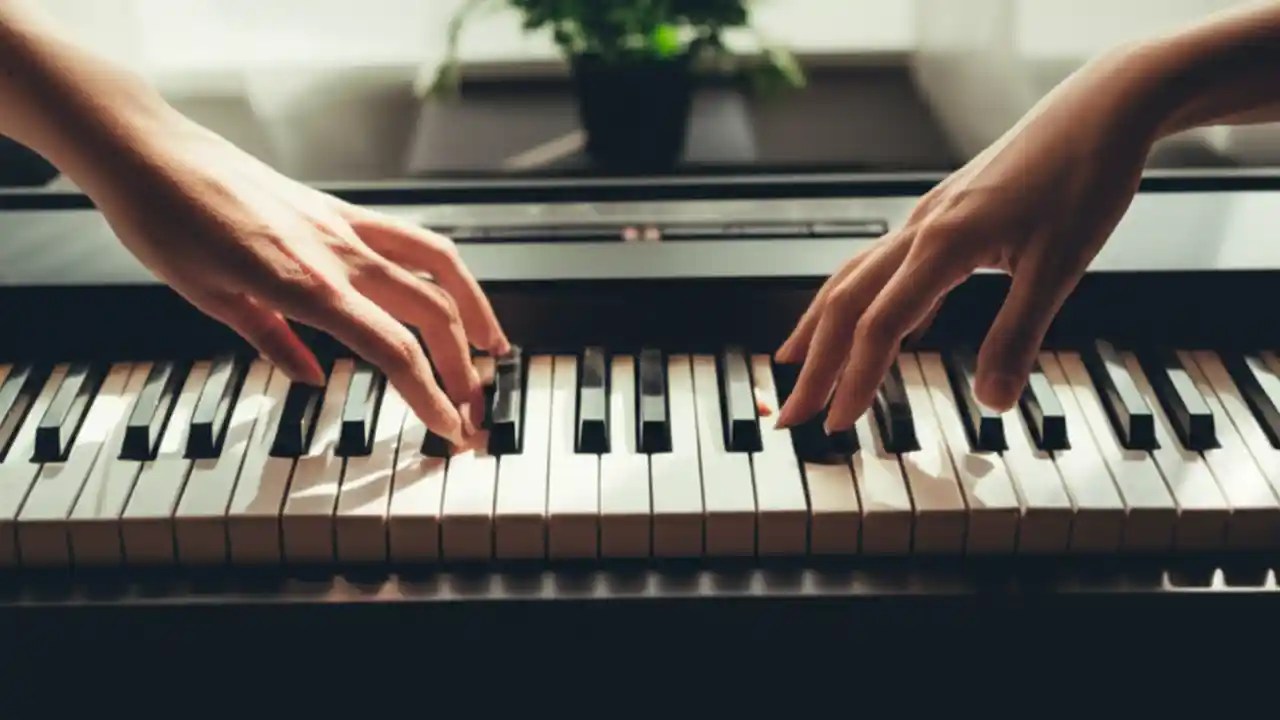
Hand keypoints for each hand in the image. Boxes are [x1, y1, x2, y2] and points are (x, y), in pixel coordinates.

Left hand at [82, 114, 506, 444]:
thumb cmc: (167, 222)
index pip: (392, 349)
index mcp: (304, 285)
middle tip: (473, 404)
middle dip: (462, 363)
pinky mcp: (338, 208)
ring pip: (437, 264)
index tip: (449, 428)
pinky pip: (407, 236)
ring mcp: (343, 224)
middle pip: (430, 311)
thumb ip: (273, 340)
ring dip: (474, 306)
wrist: (151, 152)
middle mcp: (336, 252)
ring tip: (490, 343)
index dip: (430, 394)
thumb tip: (315, 377)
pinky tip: (440, 292)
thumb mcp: (210, 299)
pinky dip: (438, 269)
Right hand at [775, 52, 1160, 431]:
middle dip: (813, 364)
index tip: (837, 424)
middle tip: (790, 414)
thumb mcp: (1061, 267)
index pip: (879, 325)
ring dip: (820, 327)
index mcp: (943, 243)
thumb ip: (1018, 337)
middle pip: (844, 303)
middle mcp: (920, 228)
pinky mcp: (942, 214)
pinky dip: (863, 301)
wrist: (1101, 108)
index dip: (854, 379)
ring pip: (853, 278)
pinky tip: (877, 328)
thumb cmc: (1084, 176)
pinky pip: (884, 264)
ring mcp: (926, 218)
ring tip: (795, 363)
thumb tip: (992, 401)